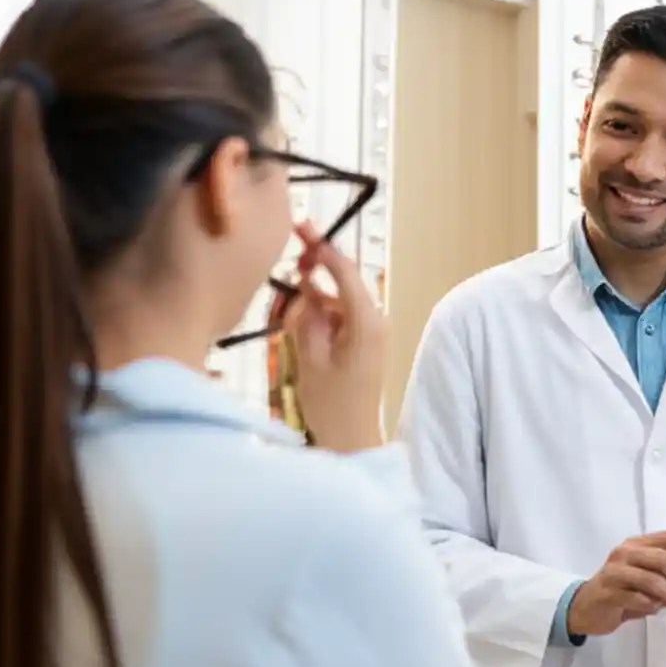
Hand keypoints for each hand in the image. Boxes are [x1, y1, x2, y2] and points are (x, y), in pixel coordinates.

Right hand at [283, 221, 386, 451]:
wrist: (352, 439)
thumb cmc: (332, 405)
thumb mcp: (311, 357)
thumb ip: (308, 316)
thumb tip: (307, 286)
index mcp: (366, 322)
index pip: (344, 271)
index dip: (322, 247)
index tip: (301, 227)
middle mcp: (374, 320)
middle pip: (341, 280)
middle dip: (314, 273)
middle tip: (291, 262)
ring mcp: (370, 330)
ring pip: (335, 298)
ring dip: (312, 302)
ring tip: (295, 329)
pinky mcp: (363, 340)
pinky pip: (337, 315)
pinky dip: (318, 316)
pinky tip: (302, 332)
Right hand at [566, 530, 665, 636]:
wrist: (585, 606)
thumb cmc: (620, 588)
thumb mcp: (644, 577)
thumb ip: (664, 576)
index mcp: (637, 544)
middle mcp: (625, 553)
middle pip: (661, 559)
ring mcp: (615, 572)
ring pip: (650, 579)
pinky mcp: (608, 592)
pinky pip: (637, 598)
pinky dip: (651, 605)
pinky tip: (654, 608)